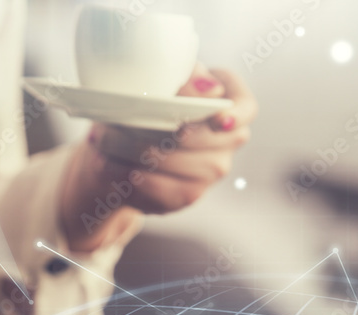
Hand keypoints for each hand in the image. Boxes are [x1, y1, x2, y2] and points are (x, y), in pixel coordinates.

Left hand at [60, 65, 257, 251]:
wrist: (123, 138)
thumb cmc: (152, 96)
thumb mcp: (167, 77)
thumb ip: (189, 78)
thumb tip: (210, 90)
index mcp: (228, 101)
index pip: (246, 109)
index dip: (236, 116)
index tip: (217, 120)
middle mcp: (228, 139)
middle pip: (211, 141)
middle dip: (170, 133)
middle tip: (132, 124)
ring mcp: (212, 170)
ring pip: (187, 167)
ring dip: (147, 156)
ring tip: (111, 142)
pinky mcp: (190, 193)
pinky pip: (171, 192)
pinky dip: (142, 180)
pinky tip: (122, 169)